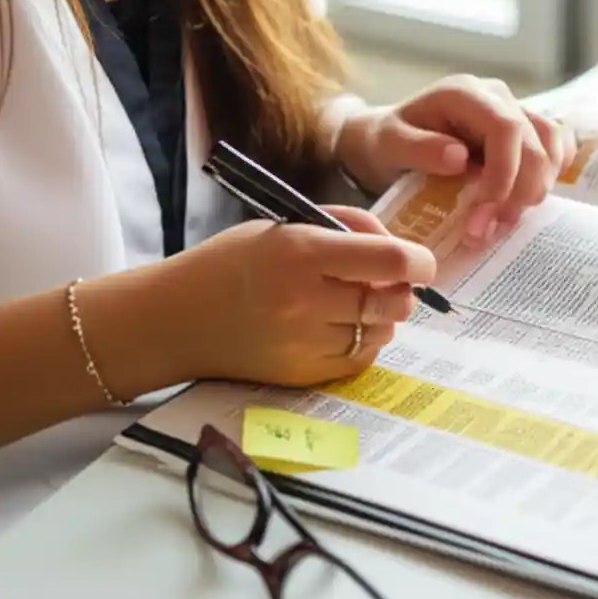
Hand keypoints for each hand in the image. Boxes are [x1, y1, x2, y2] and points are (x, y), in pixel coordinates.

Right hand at [162, 206, 434, 386]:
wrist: (174, 318)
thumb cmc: (231, 263)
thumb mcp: (283, 225)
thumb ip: (344, 226)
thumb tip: (397, 245)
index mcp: (301, 252)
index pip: (389, 261)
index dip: (419, 261)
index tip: (422, 262)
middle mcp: (306, 300)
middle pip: (393, 301)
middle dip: (402, 290)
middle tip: (386, 282)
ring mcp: (305, 343)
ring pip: (381, 331)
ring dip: (381, 316)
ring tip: (353, 302)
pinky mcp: (303, 373)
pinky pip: (361, 358)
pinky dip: (363, 341)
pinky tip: (339, 326)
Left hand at [336, 75, 577, 247]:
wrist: (391, 140)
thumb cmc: (387, 141)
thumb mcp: (388, 144)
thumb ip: (419, 149)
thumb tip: (459, 158)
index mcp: (466, 94)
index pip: (507, 129)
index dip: (505, 174)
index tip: (485, 211)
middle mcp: (498, 98)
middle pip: (536, 145)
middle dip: (518, 195)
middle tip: (485, 231)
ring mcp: (517, 112)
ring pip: (553, 148)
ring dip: (534, 191)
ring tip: (500, 222)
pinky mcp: (527, 133)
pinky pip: (558, 149)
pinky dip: (550, 177)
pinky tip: (523, 200)